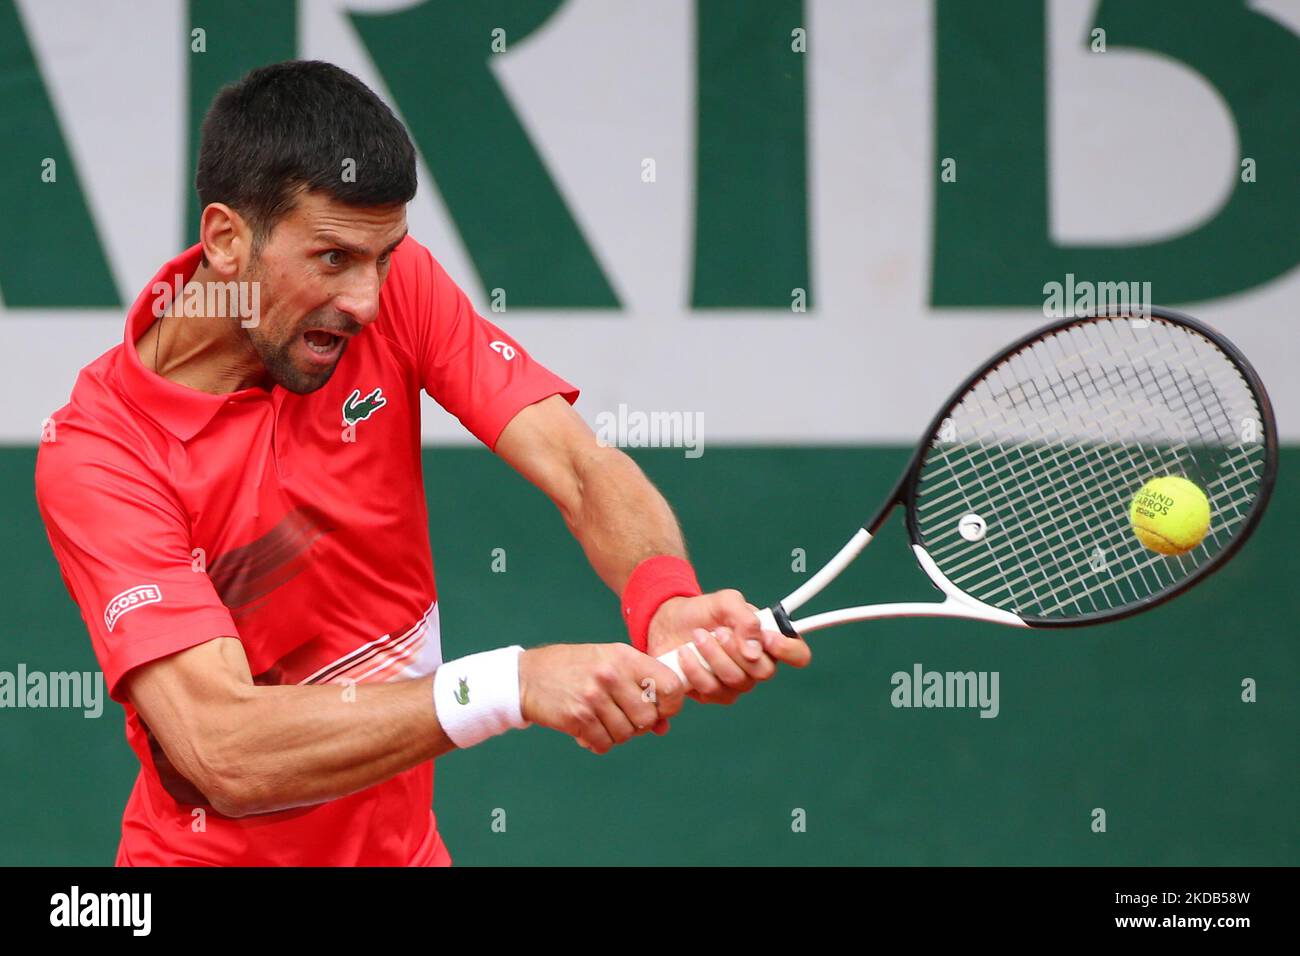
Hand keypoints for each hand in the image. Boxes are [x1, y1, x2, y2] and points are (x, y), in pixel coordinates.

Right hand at [518, 644, 684, 753]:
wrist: (528, 676)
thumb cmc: (575, 669)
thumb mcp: (609, 664)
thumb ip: (639, 687)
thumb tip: (663, 727)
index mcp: (624, 656)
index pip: (670, 685)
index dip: (671, 704)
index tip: (660, 709)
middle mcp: (611, 675)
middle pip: (648, 717)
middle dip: (640, 724)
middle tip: (625, 717)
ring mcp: (594, 697)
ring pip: (627, 734)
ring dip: (618, 734)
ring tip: (603, 721)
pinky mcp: (577, 717)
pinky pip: (604, 743)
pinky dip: (599, 742)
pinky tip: (589, 730)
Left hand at [646, 590, 811, 704]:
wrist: (669, 623)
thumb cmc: (703, 611)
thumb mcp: (725, 601)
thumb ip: (745, 617)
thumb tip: (755, 649)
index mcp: (768, 641)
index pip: (798, 654)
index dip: (789, 650)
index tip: (768, 638)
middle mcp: (757, 665)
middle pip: (763, 672)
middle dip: (736, 650)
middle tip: (718, 631)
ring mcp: (737, 683)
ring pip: (736, 681)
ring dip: (713, 656)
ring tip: (697, 636)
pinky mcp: (714, 693)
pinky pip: (711, 690)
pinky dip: (695, 669)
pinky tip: (685, 653)